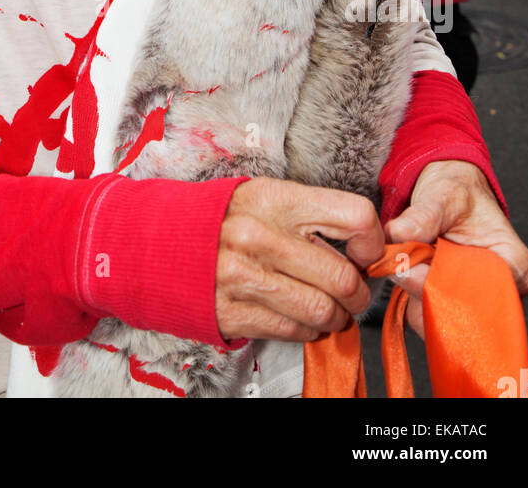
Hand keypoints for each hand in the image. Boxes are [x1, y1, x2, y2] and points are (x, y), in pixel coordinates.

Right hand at [215, 178, 384, 341]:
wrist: (155, 243)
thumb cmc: (217, 218)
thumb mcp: (261, 196)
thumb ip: (309, 214)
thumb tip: (362, 242)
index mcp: (273, 199)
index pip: (353, 216)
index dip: (372, 241)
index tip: (366, 252)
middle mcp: (260, 236)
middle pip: (342, 276)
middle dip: (358, 293)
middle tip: (354, 293)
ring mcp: (245, 277)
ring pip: (322, 311)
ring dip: (336, 318)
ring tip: (330, 310)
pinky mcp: (233, 313)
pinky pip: (293, 330)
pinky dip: (307, 331)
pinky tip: (301, 318)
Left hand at [385, 161, 527, 337]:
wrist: (445, 193)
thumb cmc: (456, 192)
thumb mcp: (442, 195)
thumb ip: (422, 216)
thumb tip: (398, 235)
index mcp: (513, 265)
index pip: (485, 294)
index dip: (446, 285)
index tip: (413, 268)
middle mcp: (499, 292)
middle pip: (463, 314)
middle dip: (425, 294)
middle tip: (401, 266)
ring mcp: (474, 303)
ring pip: (441, 322)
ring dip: (414, 298)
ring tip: (405, 265)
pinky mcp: (451, 306)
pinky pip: (428, 319)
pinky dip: (409, 301)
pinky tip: (405, 275)